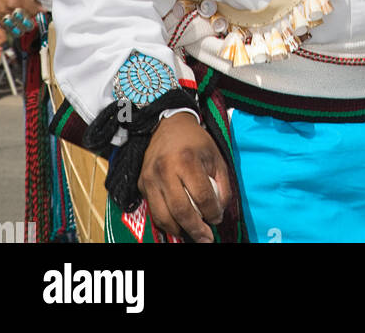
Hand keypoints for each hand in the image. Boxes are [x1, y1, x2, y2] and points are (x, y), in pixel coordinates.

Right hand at [0, 0, 37, 38]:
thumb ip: (31, 0)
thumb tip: (41, 8)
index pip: (33, 11)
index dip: (37, 13)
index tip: (38, 13)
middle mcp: (10, 7)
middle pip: (24, 22)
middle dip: (29, 24)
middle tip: (31, 24)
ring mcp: (2, 12)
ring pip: (14, 27)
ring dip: (20, 28)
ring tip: (22, 27)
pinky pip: (4, 26)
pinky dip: (10, 27)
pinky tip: (13, 26)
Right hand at [138, 114, 231, 242]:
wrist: (169, 125)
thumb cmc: (195, 142)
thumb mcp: (216, 157)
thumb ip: (222, 184)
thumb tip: (220, 211)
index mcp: (187, 160)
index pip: (202, 196)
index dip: (213, 212)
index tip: (217, 218)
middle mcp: (165, 170)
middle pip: (181, 210)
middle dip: (196, 229)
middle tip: (206, 239)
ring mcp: (150, 179)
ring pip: (163, 216)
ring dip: (179, 230)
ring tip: (192, 234)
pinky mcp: (141, 185)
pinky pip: (154, 211)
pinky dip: (166, 222)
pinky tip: (178, 225)